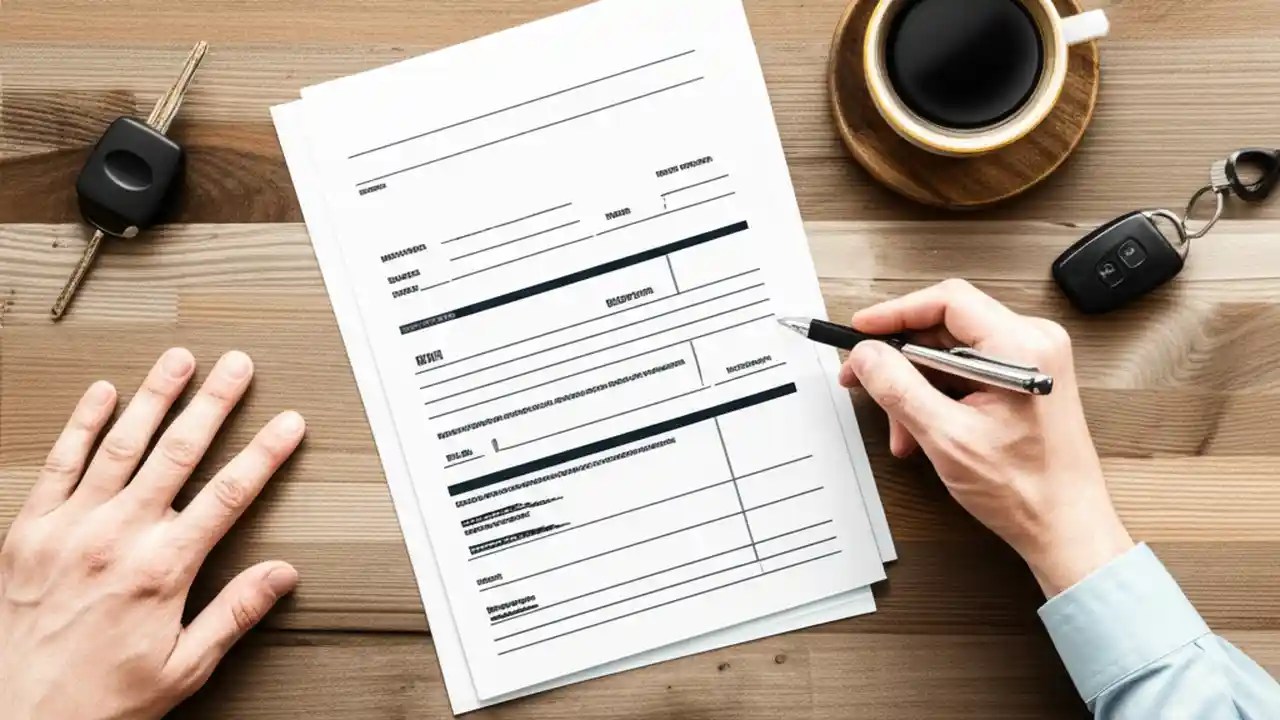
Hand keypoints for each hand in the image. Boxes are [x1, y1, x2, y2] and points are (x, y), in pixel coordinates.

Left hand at [0, 349, 304, 719]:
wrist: (16, 717)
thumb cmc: (99, 698)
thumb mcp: (185, 667)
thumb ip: (235, 613)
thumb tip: (282, 575)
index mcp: (163, 569)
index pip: (229, 493)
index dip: (265, 453)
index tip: (288, 424)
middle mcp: (118, 537)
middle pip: (179, 452)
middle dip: (214, 403)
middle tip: (237, 367)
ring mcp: (70, 527)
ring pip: (121, 445)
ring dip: (154, 397)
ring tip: (178, 361)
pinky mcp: (29, 530)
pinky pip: (59, 463)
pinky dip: (81, 424)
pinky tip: (101, 394)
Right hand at [839, 280, 1132, 597]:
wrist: (1065, 526)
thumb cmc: (1028, 490)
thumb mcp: (946, 437)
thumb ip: (899, 389)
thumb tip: (867, 356)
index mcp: (1022, 347)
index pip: (946, 302)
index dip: (895, 313)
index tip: (860, 330)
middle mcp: (1032, 343)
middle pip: (944, 326)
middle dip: (900, 361)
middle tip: (864, 380)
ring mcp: (1030, 361)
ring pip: (949, 353)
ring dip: (916, 387)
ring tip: (902, 429)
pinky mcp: (1024, 379)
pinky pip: (965, 371)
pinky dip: (937, 397)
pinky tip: (924, 430)